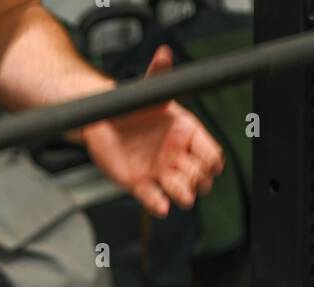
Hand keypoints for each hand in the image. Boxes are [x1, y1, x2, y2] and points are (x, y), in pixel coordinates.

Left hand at [78, 46, 224, 217]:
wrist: (101, 121)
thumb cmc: (129, 106)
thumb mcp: (147, 91)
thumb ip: (158, 74)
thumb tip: (163, 54)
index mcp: (185, 133)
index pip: (211, 152)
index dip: (213, 160)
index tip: (211, 164)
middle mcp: (175, 154)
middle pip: (200, 175)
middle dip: (200, 180)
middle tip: (192, 178)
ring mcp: (159, 171)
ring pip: (180, 190)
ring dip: (183, 194)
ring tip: (180, 194)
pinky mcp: (140, 183)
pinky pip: (153, 199)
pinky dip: (158, 205)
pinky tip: (161, 206)